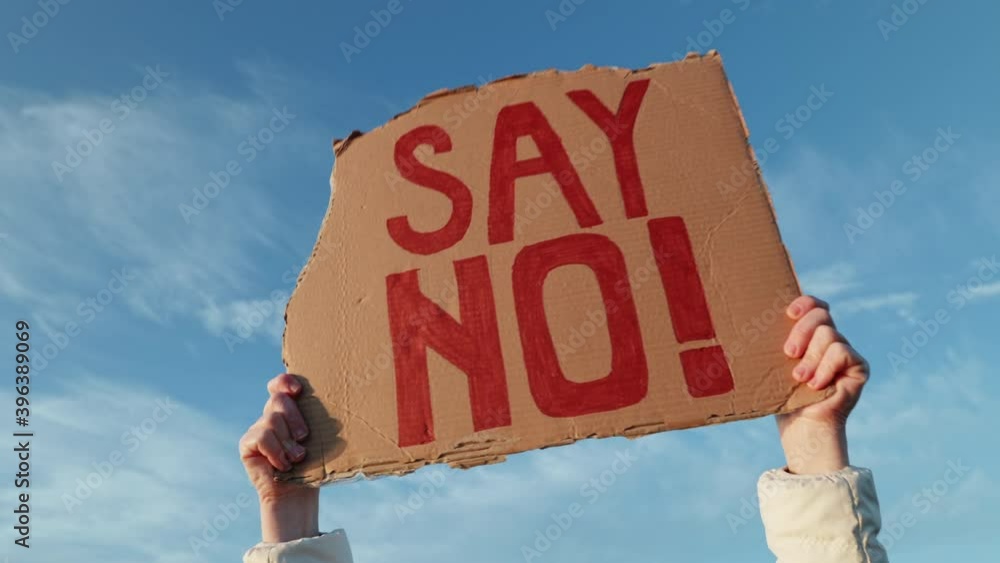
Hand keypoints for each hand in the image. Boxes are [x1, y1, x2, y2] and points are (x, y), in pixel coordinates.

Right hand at [239, 373, 319, 541]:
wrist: (298, 494)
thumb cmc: (314, 465)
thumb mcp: (319, 438)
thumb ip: (318, 419)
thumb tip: (339, 399)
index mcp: (289, 410)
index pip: (279, 385)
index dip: (285, 382)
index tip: (299, 391)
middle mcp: (271, 416)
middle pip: (277, 400)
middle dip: (294, 417)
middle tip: (305, 436)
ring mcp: (257, 429)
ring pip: (272, 420)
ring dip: (288, 441)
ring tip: (298, 457)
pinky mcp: (247, 444)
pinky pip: (262, 437)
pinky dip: (276, 451)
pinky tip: (283, 464)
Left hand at [776, 295, 869, 473]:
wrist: (800, 426)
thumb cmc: (781, 396)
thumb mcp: (774, 363)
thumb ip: (773, 340)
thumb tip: (750, 314)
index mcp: (809, 334)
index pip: (814, 305)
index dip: (805, 302)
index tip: (789, 313)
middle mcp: (829, 339)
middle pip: (821, 314)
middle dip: (802, 330)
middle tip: (788, 353)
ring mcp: (846, 351)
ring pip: (829, 334)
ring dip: (810, 358)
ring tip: (799, 378)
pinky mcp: (859, 366)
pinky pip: (841, 352)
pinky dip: (825, 368)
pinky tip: (816, 385)